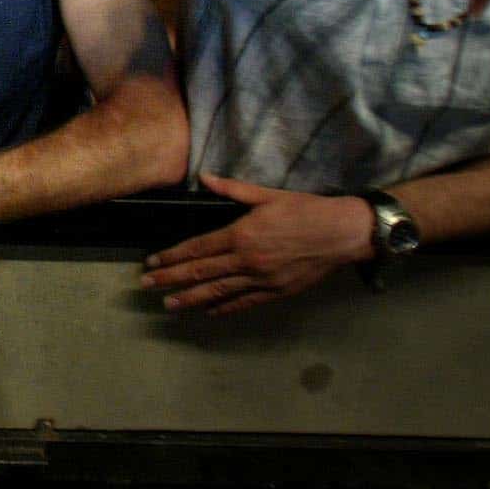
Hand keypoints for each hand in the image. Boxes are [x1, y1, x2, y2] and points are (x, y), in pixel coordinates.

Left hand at [141, 173, 373, 313]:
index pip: (197, 249)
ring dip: (190, 299)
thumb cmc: (305, 210)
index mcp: (241, 235)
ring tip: (169, 305)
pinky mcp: (277, 292)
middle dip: (170, 280)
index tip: (152, 263)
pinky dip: (225, 308)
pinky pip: (245, 302)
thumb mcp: (267, 195)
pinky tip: (209, 311)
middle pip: (201, 273)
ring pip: (218, 292)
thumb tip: (205, 177)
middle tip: (147, 287)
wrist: (342, 234)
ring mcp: (262, 280)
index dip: (172, 257)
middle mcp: (247, 260)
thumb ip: (233, 189)